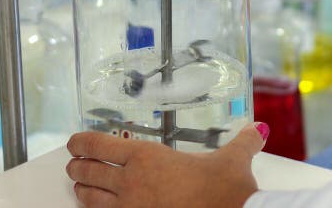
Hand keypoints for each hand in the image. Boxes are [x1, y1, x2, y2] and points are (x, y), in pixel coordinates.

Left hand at [66, 123, 268, 206]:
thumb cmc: (224, 192)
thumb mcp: (233, 161)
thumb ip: (242, 142)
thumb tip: (257, 130)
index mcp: (147, 157)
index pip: (100, 145)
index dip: (82, 142)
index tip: (75, 141)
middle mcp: (132, 182)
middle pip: (89, 171)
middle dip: (78, 166)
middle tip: (74, 163)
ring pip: (91, 199)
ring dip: (82, 191)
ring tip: (79, 187)